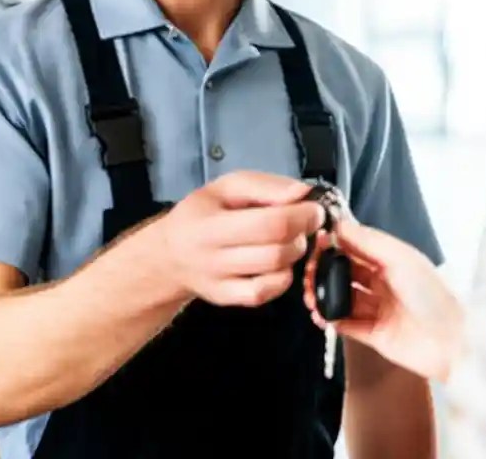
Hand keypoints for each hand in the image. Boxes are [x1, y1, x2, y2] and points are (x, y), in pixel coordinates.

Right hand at [148, 171, 323, 307]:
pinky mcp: (228, 299)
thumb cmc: (203, 213)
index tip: (314, 208)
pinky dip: (283, 278)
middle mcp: (212, 258)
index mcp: (210, 225)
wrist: (171, 254)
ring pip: (275, 273)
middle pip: (275, 252)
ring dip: (295, 253)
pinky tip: (280, 263)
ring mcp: (219, 283)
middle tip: (305, 222)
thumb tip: (301, 194)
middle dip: (302, 234)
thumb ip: (265, 186)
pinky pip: (265, 293)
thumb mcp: (227, 186)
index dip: (302, 216)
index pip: (269, 225)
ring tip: (290, 238)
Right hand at [305, 221, 464, 381]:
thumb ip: (369, 241)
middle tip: (309, 273)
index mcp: (394, 261)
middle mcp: (386, 283)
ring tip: (311, 296)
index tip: (316, 243)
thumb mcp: (401, 259)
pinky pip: (346, 324)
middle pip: (346, 273)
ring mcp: (380, 309)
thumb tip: (340, 225)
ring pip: (343, 298)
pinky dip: (331, 319)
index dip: (336, 244)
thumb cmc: (435, 297)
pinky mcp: (375, 334)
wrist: (452, 343)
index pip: (357, 247)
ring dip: (324, 296)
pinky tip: (321, 316)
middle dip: (324, 271)